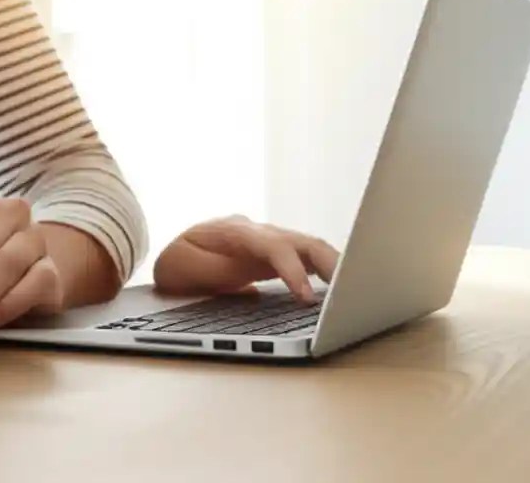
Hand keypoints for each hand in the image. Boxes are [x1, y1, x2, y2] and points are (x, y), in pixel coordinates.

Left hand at [153, 215, 338, 302]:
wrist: (175, 252)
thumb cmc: (176, 262)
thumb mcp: (179, 268)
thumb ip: (211, 273)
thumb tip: (245, 285)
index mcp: (235, 233)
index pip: (274, 246)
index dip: (294, 271)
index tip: (307, 298)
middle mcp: (259, 232)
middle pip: (303, 240)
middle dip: (330, 264)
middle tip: (349, 292)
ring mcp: (271, 241)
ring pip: (311, 247)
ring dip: (334, 268)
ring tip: (355, 293)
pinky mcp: (277, 255)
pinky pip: (308, 258)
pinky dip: (327, 272)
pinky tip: (341, 289)